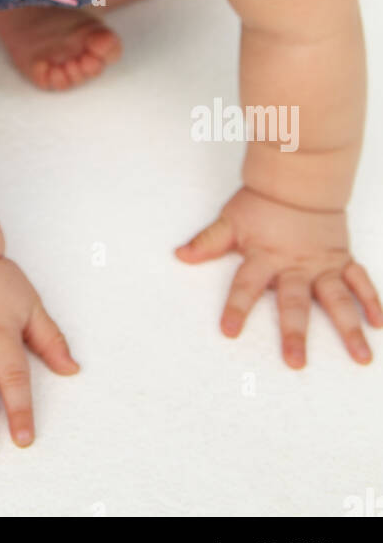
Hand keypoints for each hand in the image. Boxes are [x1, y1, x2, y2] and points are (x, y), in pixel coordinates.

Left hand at [175, 186, 382, 367]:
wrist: (298, 179)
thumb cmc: (262, 204)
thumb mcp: (230, 221)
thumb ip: (208, 242)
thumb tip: (180, 255)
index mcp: (264, 258)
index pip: (246, 286)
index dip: (236, 307)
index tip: (229, 331)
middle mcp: (295, 266)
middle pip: (294, 303)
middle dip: (294, 333)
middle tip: (295, 363)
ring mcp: (322, 264)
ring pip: (337, 299)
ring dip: (350, 328)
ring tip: (361, 357)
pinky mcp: (341, 259)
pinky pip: (360, 281)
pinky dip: (372, 301)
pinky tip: (378, 324)